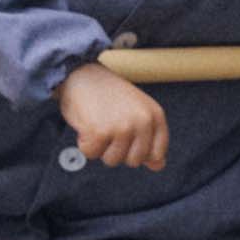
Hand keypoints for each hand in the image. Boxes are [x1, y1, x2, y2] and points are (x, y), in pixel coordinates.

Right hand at [56, 60, 171, 170]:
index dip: (138, 151)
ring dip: (100, 147)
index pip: (156, 153)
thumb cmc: (108, 95)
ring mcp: (122, 127)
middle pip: (133, 161)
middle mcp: (142, 121)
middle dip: (117, 150)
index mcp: (155, 115)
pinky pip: (91, 154)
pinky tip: (86, 125)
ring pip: (112, 160)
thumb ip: (149, 139)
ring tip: (97, 124)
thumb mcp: (135, 113)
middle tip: (108, 127)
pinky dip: (84, 143)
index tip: (126, 137)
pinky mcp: (100, 131)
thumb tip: (158, 166)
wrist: (81, 73)